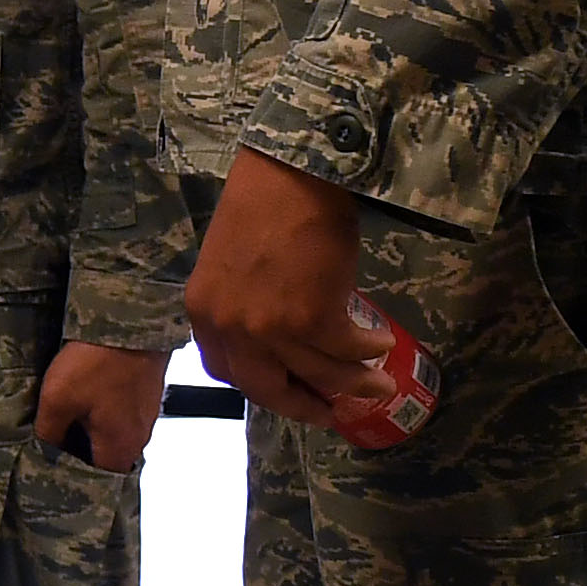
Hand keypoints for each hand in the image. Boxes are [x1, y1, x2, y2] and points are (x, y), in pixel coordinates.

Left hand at [33, 341, 165, 471]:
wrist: (130, 321)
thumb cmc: (95, 363)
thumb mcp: (58, 401)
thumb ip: (49, 434)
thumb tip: (43, 453)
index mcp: (120, 448)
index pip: (97, 483)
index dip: (73, 480)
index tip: (50, 473)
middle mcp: (139, 438)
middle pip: (106, 461)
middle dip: (79, 457)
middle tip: (51, 450)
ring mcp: (145, 415)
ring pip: (112, 437)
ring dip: (89, 434)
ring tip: (61, 426)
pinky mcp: (145, 395)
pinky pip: (119, 416)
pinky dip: (100, 415)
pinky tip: (82, 403)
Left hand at [183, 147, 390, 425]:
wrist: (290, 172)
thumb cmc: (263, 205)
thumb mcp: (232, 263)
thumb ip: (243, 301)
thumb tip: (278, 326)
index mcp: (203, 313)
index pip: (226, 370)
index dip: (260, 386)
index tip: (287, 392)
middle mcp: (229, 328)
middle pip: (267, 388)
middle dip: (304, 406)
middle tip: (332, 413)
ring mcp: (269, 328)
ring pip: (317, 374)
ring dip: (354, 383)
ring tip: (380, 385)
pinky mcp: (311, 319)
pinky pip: (346, 349)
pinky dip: (368, 350)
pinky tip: (383, 343)